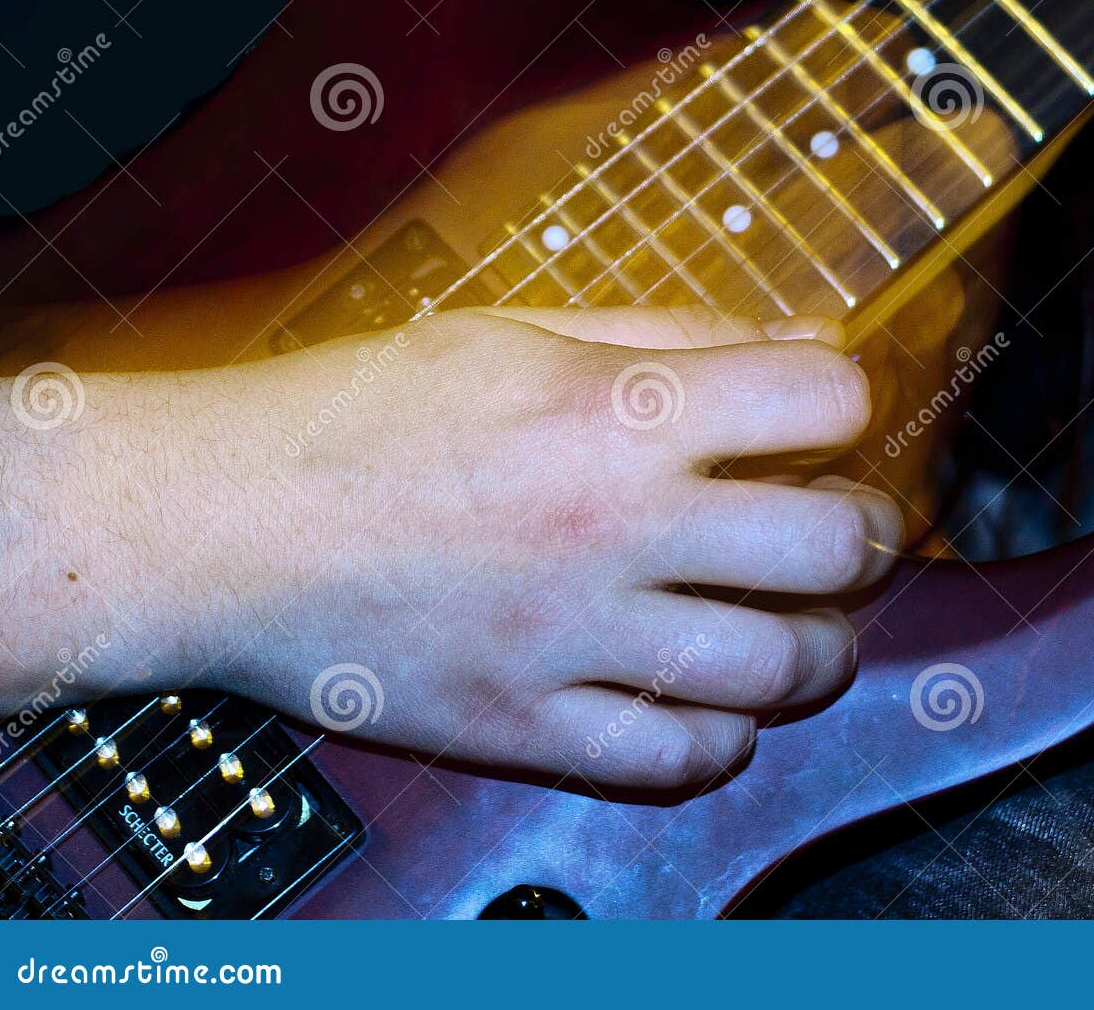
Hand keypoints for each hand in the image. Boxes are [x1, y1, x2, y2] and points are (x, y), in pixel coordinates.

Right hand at [40, 306, 899, 789]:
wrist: (222, 523)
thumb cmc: (362, 410)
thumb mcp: (518, 334)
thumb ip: (673, 335)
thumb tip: (803, 341)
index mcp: (618, 411)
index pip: (821, 398)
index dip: (850, 400)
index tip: (831, 417)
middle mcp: (616, 525)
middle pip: (833, 544)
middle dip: (870, 532)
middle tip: (850, 527)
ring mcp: (575, 636)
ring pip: (780, 667)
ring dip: (823, 644)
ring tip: (806, 621)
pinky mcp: (526, 724)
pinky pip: (677, 759)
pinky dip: (725, 736)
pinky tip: (717, 700)